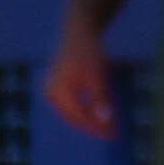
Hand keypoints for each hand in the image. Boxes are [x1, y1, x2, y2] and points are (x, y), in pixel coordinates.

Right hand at [42, 17, 119, 139]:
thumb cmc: (89, 51)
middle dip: (93, 126)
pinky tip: (98, 115)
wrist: (78, 31)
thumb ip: (100, 97)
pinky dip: (85, 112)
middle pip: (74, 117)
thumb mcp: (98, 74)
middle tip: (113, 133)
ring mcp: (50, 91)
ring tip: (107, 127)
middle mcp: (50, 92)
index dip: (97, 127)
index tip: (114, 134)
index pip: (79, 116)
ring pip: (72, 113)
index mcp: (58, 88)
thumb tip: (106, 120)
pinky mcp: (56, 89)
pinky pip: (71, 106)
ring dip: (89, 122)